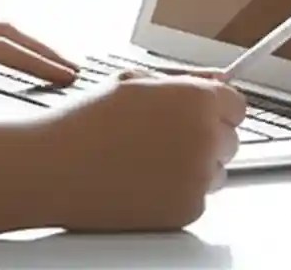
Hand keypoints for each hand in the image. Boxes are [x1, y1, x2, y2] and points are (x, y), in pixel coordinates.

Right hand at [44, 73, 244, 230]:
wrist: (53, 167)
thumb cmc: (86, 121)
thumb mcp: (134, 81)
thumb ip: (184, 79)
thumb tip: (219, 80)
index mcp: (196, 99)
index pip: (237, 106)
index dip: (214, 110)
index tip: (196, 116)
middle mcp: (205, 137)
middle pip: (229, 140)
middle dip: (203, 139)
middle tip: (159, 139)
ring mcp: (199, 177)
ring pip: (216, 172)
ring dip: (193, 168)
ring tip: (145, 161)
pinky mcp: (187, 210)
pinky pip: (197, 199)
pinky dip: (176, 194)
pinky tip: (141, 181)